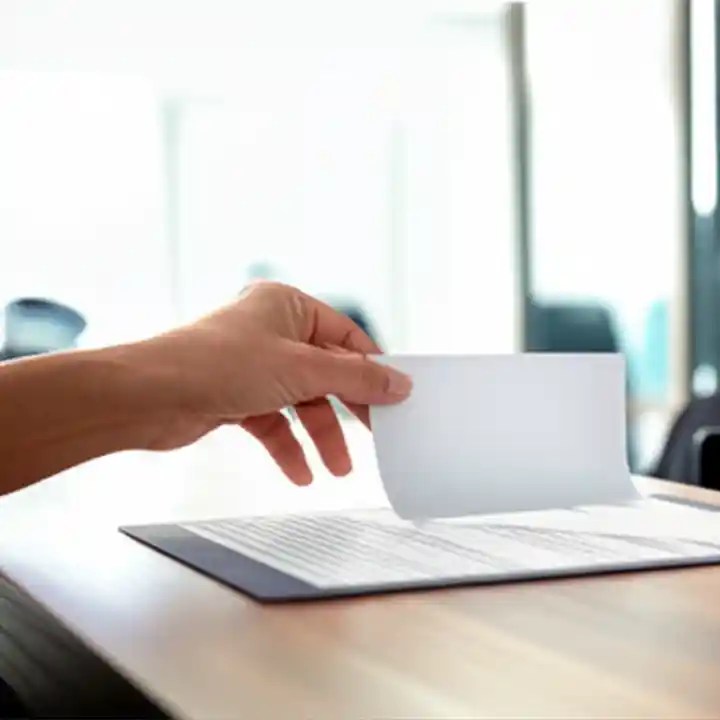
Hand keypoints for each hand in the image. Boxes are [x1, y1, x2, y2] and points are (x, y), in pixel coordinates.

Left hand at [141, 281, 412, 484]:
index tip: (394, 398)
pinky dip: (289, 446)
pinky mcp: (235, 396)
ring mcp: (252, 365)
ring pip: (302, 402)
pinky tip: (300, 471)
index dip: (371, 370)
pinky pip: (274, 422)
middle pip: (326, 373)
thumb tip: (398, 383)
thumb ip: (357, 379)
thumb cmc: (214, 365)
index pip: (346, 337)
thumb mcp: (303, 370)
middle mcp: (270, 330)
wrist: (146, 397)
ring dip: (320, 436)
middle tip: (376, 436)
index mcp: (287, 305)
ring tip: (336, 469)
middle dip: (347, 411)